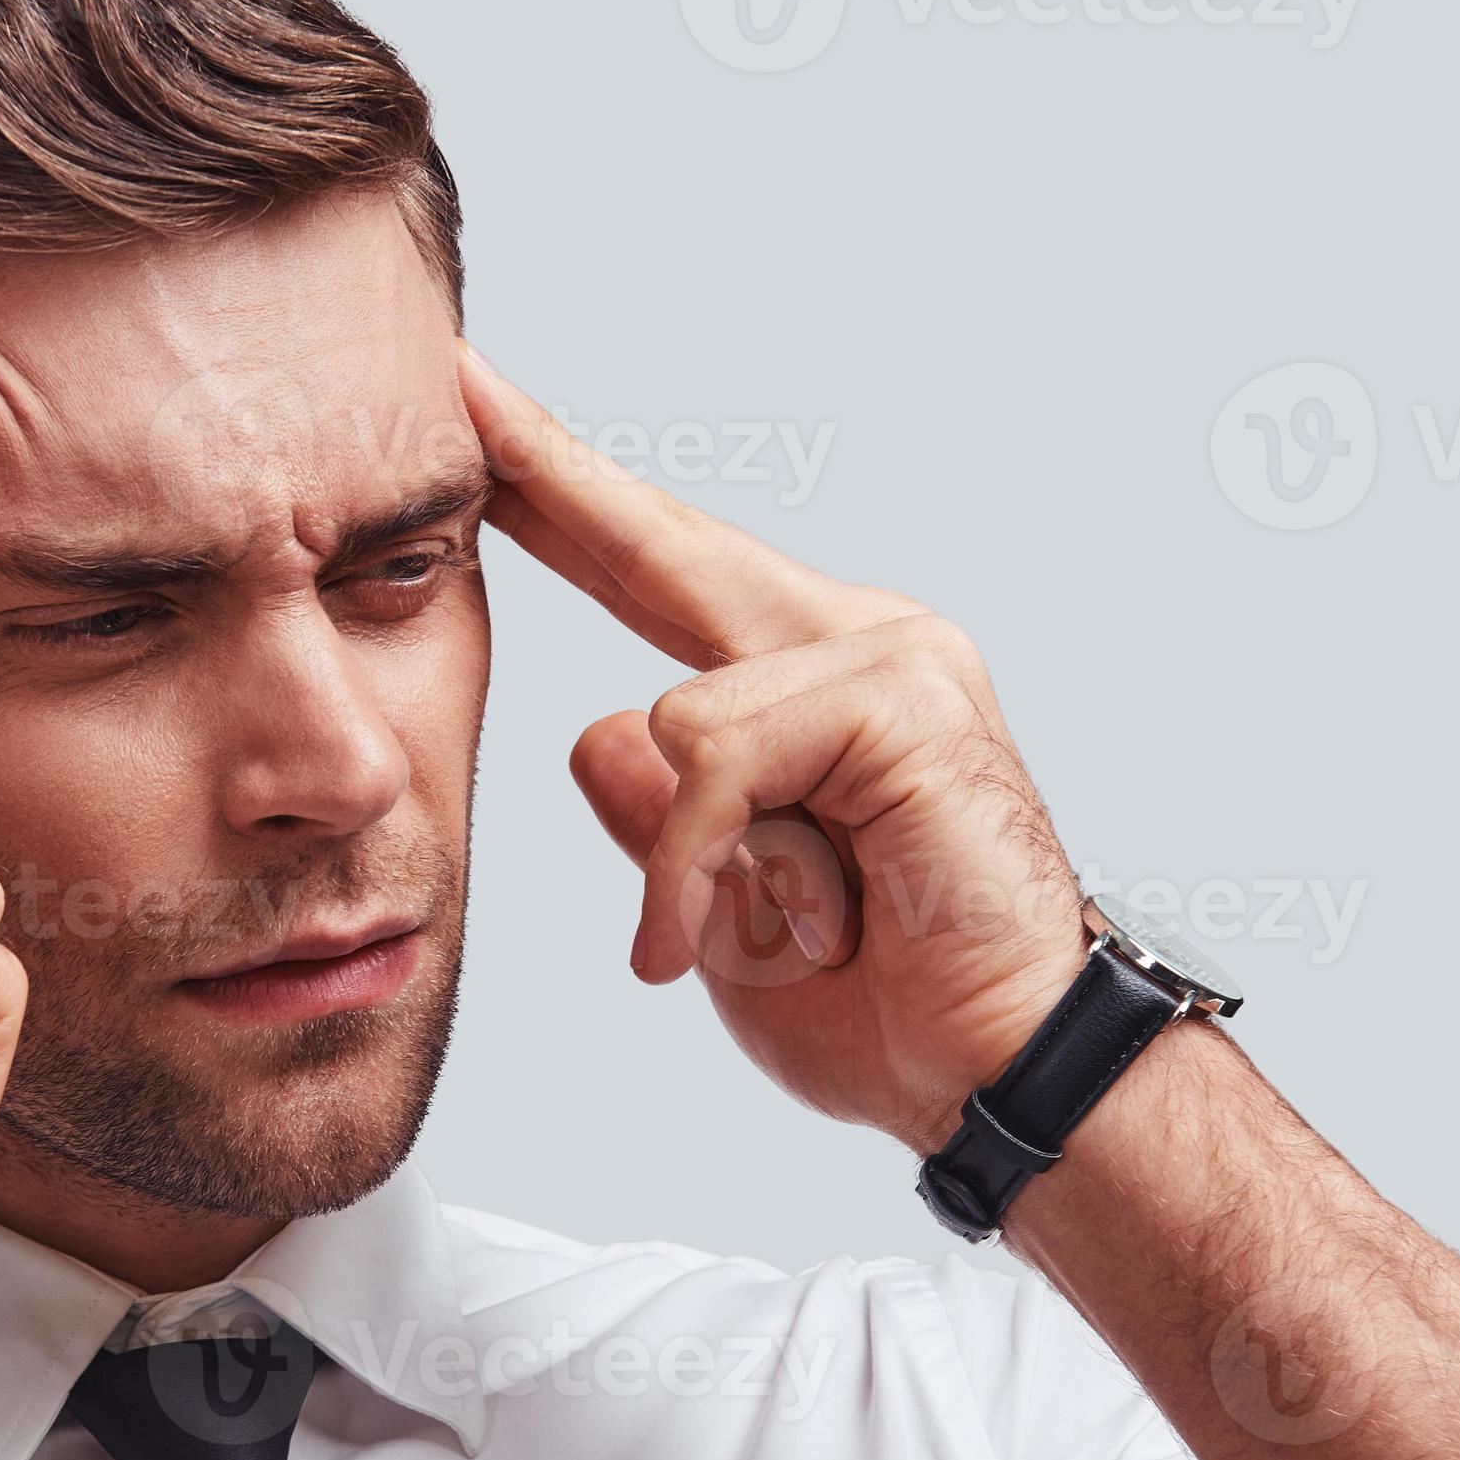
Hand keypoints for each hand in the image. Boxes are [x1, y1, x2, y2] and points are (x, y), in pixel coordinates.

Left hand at [462, 349, 1087, 1154]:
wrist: (1003, 1080)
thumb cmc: (886, 1013)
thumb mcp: (717, 919)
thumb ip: (659, 827)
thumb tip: (595, 729)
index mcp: (810, 688)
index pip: (657, 576)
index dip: (564, 503)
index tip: (478, 426)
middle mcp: (858, 645)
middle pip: (663, 545)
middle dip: (549, 474)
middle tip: (457, 380)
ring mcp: (890, 658)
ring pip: (680, 720)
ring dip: (700, 867)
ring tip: (802, 938)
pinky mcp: (901, 696)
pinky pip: (719, 764)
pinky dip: (718, 867)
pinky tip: (806, 932)